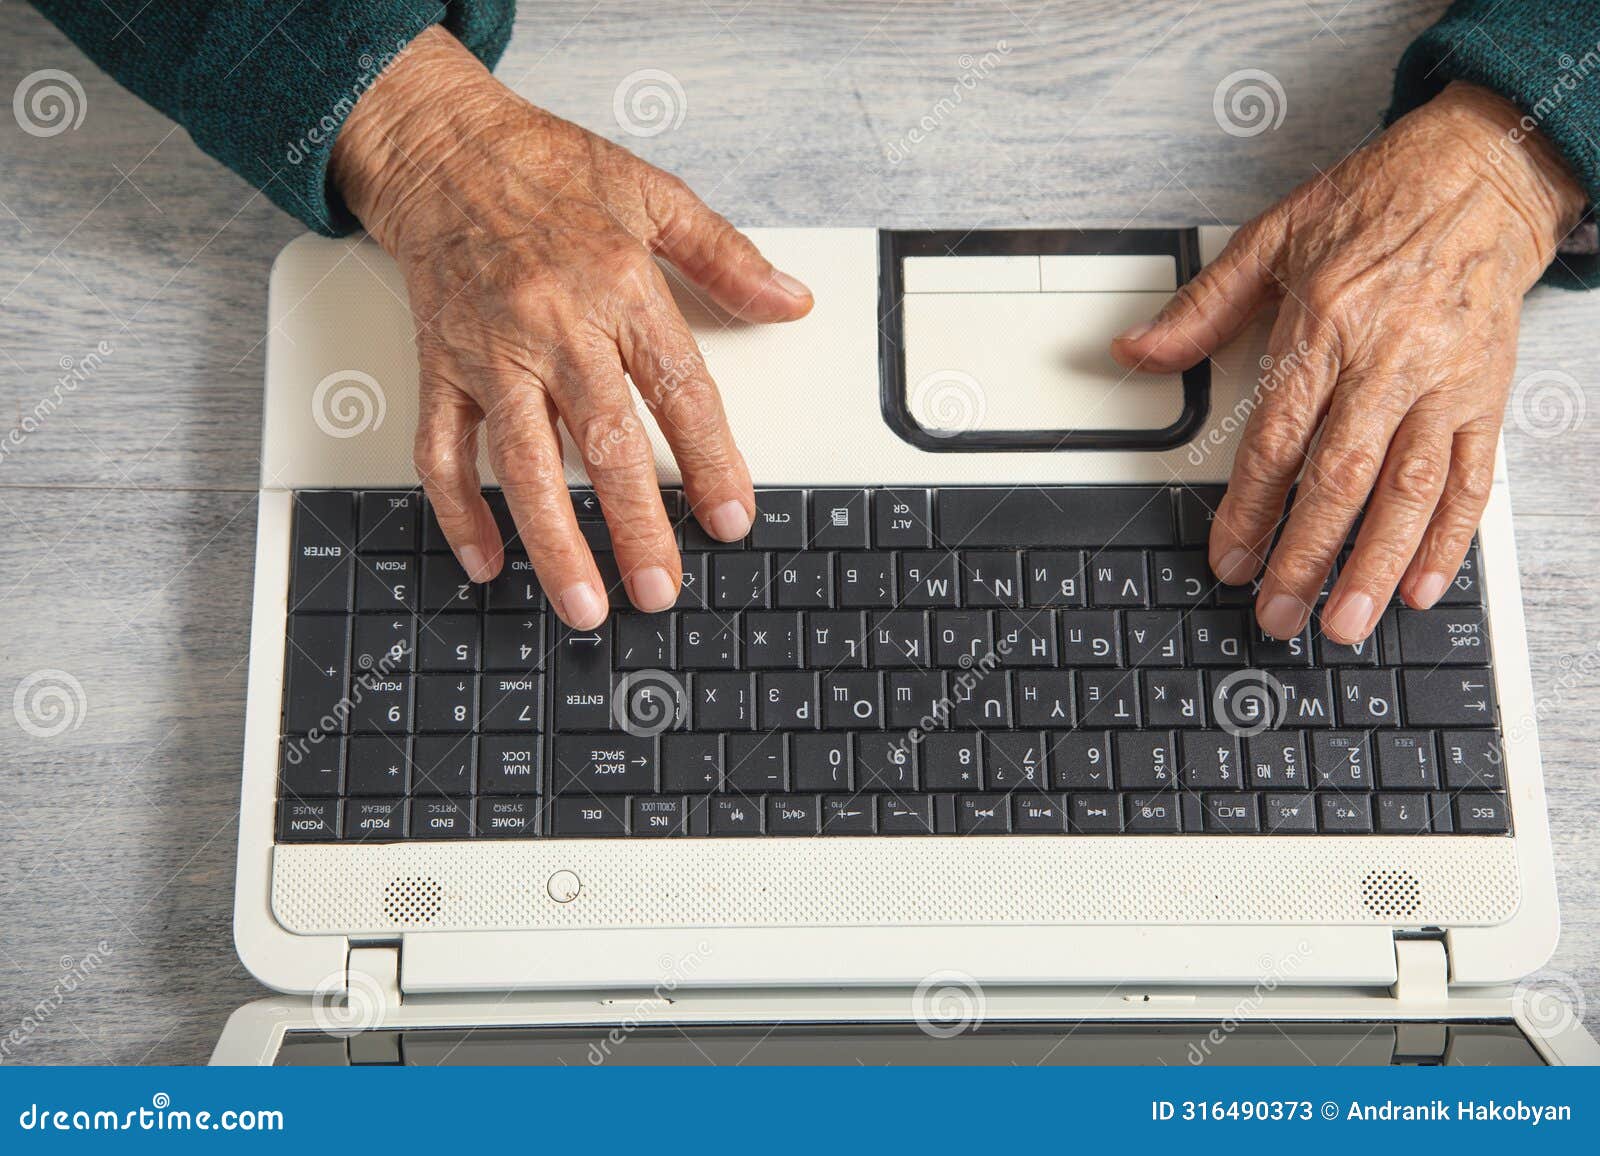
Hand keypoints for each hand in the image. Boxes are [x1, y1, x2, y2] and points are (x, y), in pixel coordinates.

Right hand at [329, 26, 812, 627]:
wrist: (442, 147)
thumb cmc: (546, 169)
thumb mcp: (654, 193)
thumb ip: (726, 256)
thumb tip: (790, 301)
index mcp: (618, 287)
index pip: (678, 390)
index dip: (710, 460)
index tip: (733, 519)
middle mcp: (554, 327)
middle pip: (602, 442)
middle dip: (634, 524)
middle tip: (659, 588)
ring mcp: (491, 353)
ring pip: (520, 462)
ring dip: (552, 540)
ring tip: (582, 602)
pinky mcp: (441, 366)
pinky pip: (441, 449)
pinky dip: (459, 511)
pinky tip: (486, 560)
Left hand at [1111, 81, 1583, 642]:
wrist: (1482, 172)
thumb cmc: (1377, 204)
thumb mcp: (1274, 237)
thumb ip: (1202, 307)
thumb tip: (1134, 350)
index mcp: (1325, 323)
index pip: (1276, 438)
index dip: (1248, 508)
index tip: (1227, 558)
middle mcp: (1387, 359)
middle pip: (1340, 478)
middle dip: (1305, 556)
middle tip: (1276, 613)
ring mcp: (1443, 382)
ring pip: (1410, 491)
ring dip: (1375, 565)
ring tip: (1344, 622)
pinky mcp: (1485, 395)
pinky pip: (1472, 478)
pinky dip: (1448, 538)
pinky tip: (1419, 585)